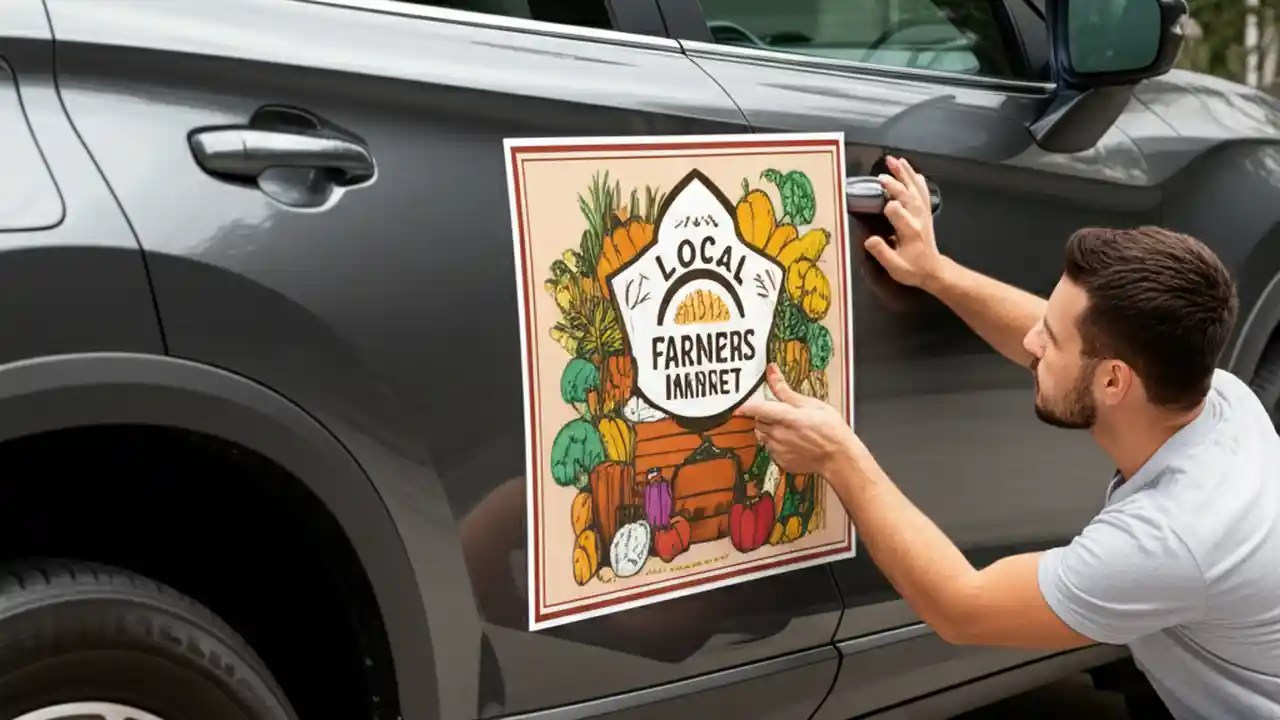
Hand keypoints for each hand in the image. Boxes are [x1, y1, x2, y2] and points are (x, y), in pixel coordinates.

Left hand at [734, 363, 857, 475]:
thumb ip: (785, 390)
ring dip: (769, 431)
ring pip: (763, 436)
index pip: (757, 409)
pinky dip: (777, 445)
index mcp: (786, 417)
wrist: (839, 457)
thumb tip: (771, 371)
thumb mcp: (811, 404)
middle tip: (782, 415)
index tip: (738, 406)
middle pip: (758, 422)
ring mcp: (778, 450)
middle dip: (765, 416)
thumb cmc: (830, 429)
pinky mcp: (780, 462)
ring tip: (790, 430)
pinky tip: (793, 443)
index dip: (745, 406)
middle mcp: (779, 434)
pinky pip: (771, 450)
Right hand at [865, 156, 944, 289]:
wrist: (933, 270)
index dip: (890, 208)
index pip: (899, 213)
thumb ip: (882, 253)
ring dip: (906, 174)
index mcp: (909, 231)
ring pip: (916, 190)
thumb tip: (869, 240)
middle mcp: (918, 219)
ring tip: (896, 160)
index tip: (881, 203)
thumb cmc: (912, 269)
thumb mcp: (895, 267)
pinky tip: (914, 172)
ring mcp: (923, 214)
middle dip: (896, 184)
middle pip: (908, 196)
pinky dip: (918, 181)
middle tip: (882, 174)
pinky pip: (923, 193)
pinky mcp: (925, 213)